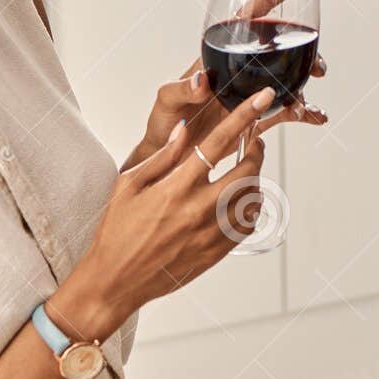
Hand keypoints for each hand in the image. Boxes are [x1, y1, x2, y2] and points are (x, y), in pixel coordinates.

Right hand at [50, 88, 277, 340]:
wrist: (115, 280)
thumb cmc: (117, 231)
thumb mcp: (129, 185)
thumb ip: (163, 156)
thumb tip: (186, 129)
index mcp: (177, 187)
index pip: (219, 142)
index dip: (244, 116)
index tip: (262, 98)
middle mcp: (199, 209)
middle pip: (247, 171)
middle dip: (256, 150)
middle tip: (253, 140)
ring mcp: (211, 234)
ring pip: (252, 199)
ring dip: (254, 179)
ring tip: (245, 169)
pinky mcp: (216, 253)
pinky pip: (246, 225)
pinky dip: (250, 208)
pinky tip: (240, 200)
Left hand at [124, 0, 327, 169]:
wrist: (170, 160)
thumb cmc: (164, 124)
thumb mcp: (166, 102)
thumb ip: (182, 89)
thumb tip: (202, 79)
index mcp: (217, 56)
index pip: (245, 20)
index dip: (267, 0)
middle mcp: (239, 70)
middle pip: (275, 49)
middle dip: (301, 52)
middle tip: (318, 68)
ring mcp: (249, 93)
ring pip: (286, 80)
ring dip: (303, 87)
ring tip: (305, 105)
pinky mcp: (256, 118)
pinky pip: (284, 110)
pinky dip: (303, 113)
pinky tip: (316, 117)